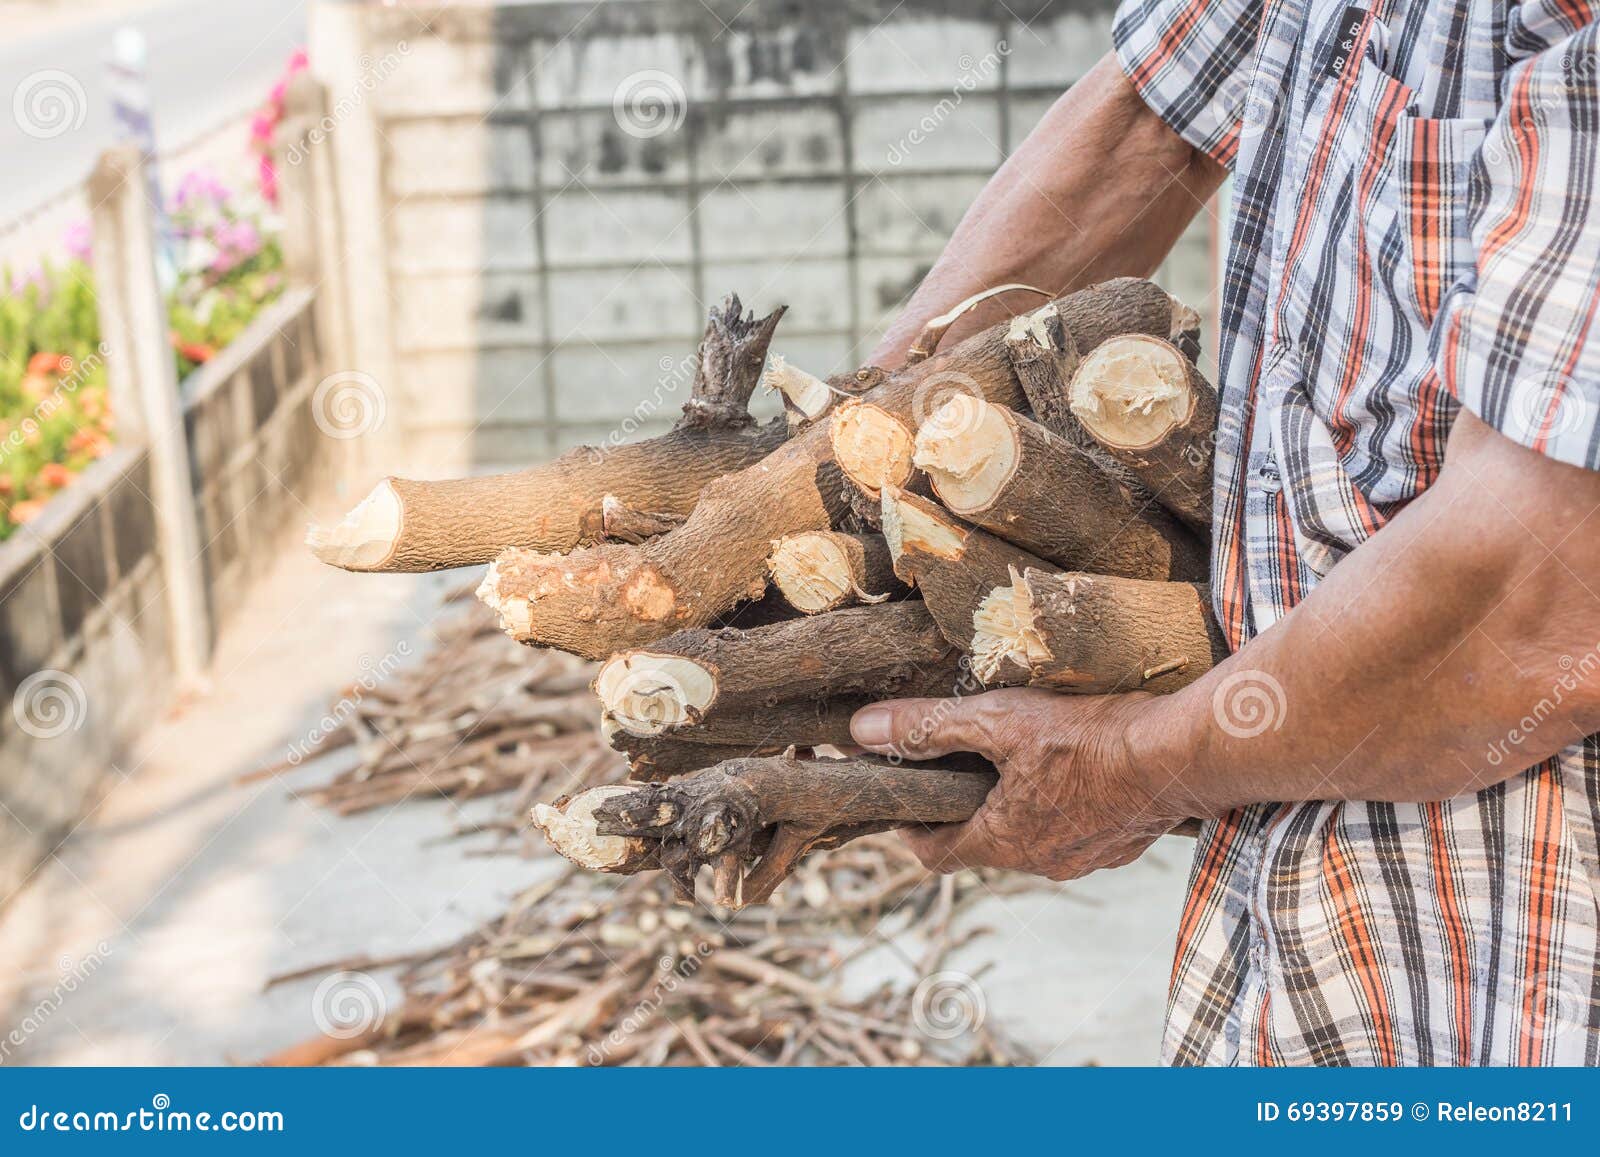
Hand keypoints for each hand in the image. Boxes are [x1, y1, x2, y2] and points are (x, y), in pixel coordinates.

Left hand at [849, 688, 1187, 880]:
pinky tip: (1068, 766)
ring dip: (1013, 805)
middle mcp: (1042, 862)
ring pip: (1031, 837)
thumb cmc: (1090, 739)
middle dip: (962, 807)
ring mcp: (1086, 858)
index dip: (910, 828)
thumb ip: (927, 727)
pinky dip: (1059, 805)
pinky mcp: (1122, 842)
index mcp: (1003, 841)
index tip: (899, 798)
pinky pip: (1075, 830)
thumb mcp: (997, 720)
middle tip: (951, 764)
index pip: (934, 854)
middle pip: (983, 843)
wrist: (1183, 755)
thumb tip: (861, 730)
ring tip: (1010, 757)